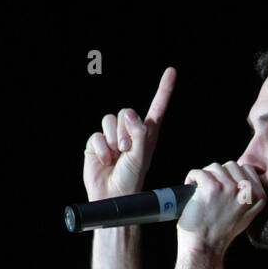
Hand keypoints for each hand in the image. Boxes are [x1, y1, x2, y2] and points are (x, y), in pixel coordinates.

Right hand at [82, 67, 176, 200]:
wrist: (114, 197)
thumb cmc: (132, 180)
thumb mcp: (141, 156)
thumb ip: (139, 133)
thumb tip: (129, 114)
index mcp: (147, 135)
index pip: (157, 108)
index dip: (163, 90)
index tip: (171, 71)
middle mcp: (130, 133)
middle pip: (125, 112)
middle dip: (125, 130)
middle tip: (126, 150)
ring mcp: (112, 138)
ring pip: (109, 120)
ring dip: (113, 138)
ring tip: (116, 156)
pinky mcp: (97, 144)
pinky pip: (96, 135)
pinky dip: (101, 148)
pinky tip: (105, 160)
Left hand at [176, 162, 265, 255]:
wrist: (205, 248)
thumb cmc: (220, 233)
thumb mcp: (245, 216)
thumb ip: (248, 196)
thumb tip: (241, 174)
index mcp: (259, 198)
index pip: (248, 169)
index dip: (232, 176)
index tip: (223, 189)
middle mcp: (246, 192)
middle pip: (231, 165)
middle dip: (218, 175)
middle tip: (210, 191)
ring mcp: (229, 189)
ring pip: (214, 167)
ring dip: (205, 177)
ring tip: (200, 192)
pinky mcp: (211, 188)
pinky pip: (199, 172)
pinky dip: (192, 179)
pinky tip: (190, 189)